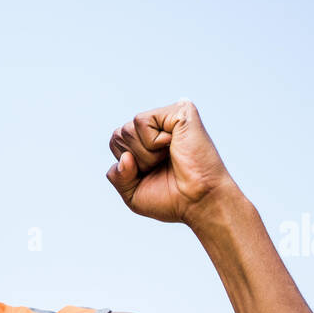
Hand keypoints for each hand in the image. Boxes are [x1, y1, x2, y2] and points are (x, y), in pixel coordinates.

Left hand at [105, 99, 235, 224]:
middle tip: (161, 166)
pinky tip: (172, 146)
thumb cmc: (172, 199)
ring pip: (127, 129)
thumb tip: (125, 156)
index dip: (126, 164)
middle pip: (119, 134)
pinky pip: (141, 121)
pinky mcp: (179, 111)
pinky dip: (151, 142)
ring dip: (144, 154)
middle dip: (134, 159)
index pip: (116, 142)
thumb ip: (117, 176)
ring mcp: (169, 118)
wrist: (197, 201)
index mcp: (148, 142)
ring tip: (168, 158)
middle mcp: (158, 127)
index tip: (150, 173)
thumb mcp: (133, 193)